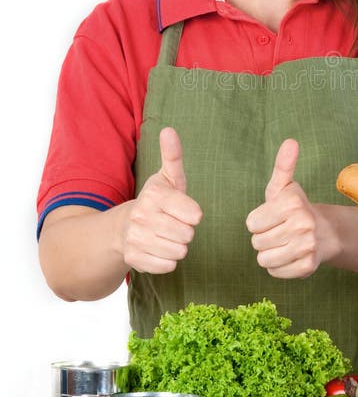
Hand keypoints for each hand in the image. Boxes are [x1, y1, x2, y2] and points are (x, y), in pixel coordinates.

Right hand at [122, 127, 202, 273]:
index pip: (194, 215)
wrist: (124, 226)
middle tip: (174, 224)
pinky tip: (158, 249)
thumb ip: (172, 155)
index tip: (185, 211)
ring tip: (167, 236)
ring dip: (178, 247)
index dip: (193, 215)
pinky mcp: (133, 258)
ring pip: (178, 252)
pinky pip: (167, 266)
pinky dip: (167, 261)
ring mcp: (136, 238)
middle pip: (187, 235)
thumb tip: (168, 130)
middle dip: (186, 232)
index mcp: (154, 195)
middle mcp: (142, 216)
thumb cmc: (157, 201)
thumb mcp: (168, 178)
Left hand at [246, 139, 325, 278]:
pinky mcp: (308, 267)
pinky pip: (275, 272)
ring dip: (270, 253)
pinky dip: (279, 267)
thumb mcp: (285, 186)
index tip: (273, 217)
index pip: (252, 223)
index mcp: (292, 203)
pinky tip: (290, 255)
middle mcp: (302, 224)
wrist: (326, 232)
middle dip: (264, 238)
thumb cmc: (295, 208)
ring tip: (284, 243)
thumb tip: (290, 142)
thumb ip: (283, 165)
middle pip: (257, 242)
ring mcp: (306, 246)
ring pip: (264, 259)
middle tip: (280, 231)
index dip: (259, 221)